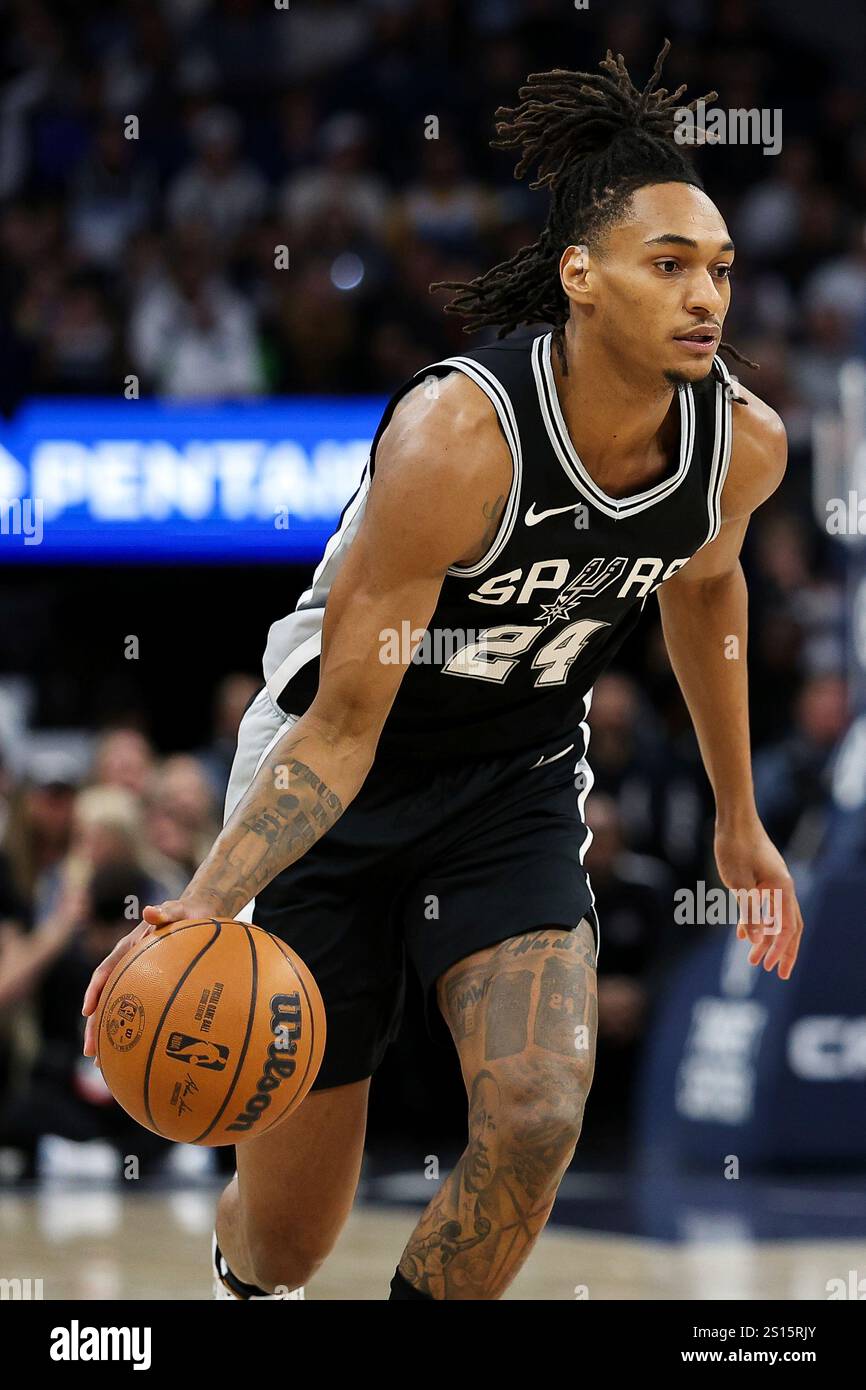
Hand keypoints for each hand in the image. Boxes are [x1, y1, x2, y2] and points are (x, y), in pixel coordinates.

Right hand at [81, 897, 214, 1058]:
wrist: (198, 915)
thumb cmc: (186, 913)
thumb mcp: (176, 910)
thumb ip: (164, 911)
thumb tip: (150, 910)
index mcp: (127, 948)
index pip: (104, 971)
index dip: (94, 991)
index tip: (87, 1012)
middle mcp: (128, 967)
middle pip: (105, 1000)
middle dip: (95, 1027)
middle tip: (91, 1053)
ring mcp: (138, 979)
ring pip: (119, 1010)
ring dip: (110, 1036)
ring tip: (104, 1066)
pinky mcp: (152, 988)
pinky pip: (141, 1011)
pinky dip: (137, 1031)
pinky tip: (140, 1053)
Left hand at [714, 817, 804, 979]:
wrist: (734, 820)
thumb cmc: (735, 848)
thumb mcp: (739, 883)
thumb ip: (750, 911)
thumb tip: (757, 940)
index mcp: (782, 889)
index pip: (786, 929)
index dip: (779, 951)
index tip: (768, 968)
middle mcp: (782, 888)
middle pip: (789, 927)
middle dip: (783, 952)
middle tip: (776, 974)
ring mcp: (773, 883)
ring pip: (776, 918)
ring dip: (767, 939)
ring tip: (754, 959)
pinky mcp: (761, 879)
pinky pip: (763, 907)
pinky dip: (756, 923)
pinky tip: (743, 934)